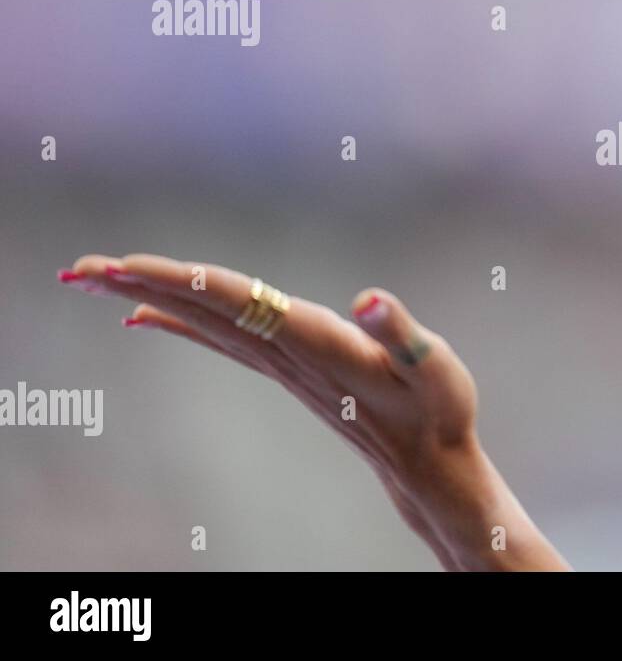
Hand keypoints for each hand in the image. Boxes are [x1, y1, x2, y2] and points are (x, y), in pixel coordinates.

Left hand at [60, 253, 568, 569]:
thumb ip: (402, 332)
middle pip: (204, 311)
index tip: (130, 266)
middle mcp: (288, 353)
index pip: (241, 303)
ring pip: (203, 323)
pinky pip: (217, 338)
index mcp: (319, 342)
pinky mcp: (285, 367)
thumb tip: (369, 300)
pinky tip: (142, 315)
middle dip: (141, 286)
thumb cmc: (438, 409)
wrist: (427, 461)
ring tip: (93, 278)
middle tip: (76, 269)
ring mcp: (281, 363)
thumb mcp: (435, 367)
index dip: (186, 282)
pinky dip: (177, 321)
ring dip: (148, 298)